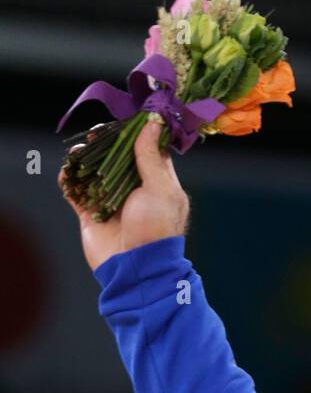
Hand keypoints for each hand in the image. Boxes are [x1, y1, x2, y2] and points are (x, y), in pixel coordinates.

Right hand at [58, 116, 190, 271]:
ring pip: (94, 173)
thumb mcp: (159, 189)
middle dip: (105, 145)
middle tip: (96, 134)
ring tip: (79, 152)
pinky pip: (76, 192)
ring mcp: (111, 203)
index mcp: (157, 184)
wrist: (135, 270)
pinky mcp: (91, 215)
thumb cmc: (155, 230)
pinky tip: (69, 171)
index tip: (123, 122)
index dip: (135, 135)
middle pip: (116, 159)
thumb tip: (153, 123)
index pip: (147, 152)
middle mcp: (134, 191)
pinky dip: (70, 180)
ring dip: (84, 160)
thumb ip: (151, 157)